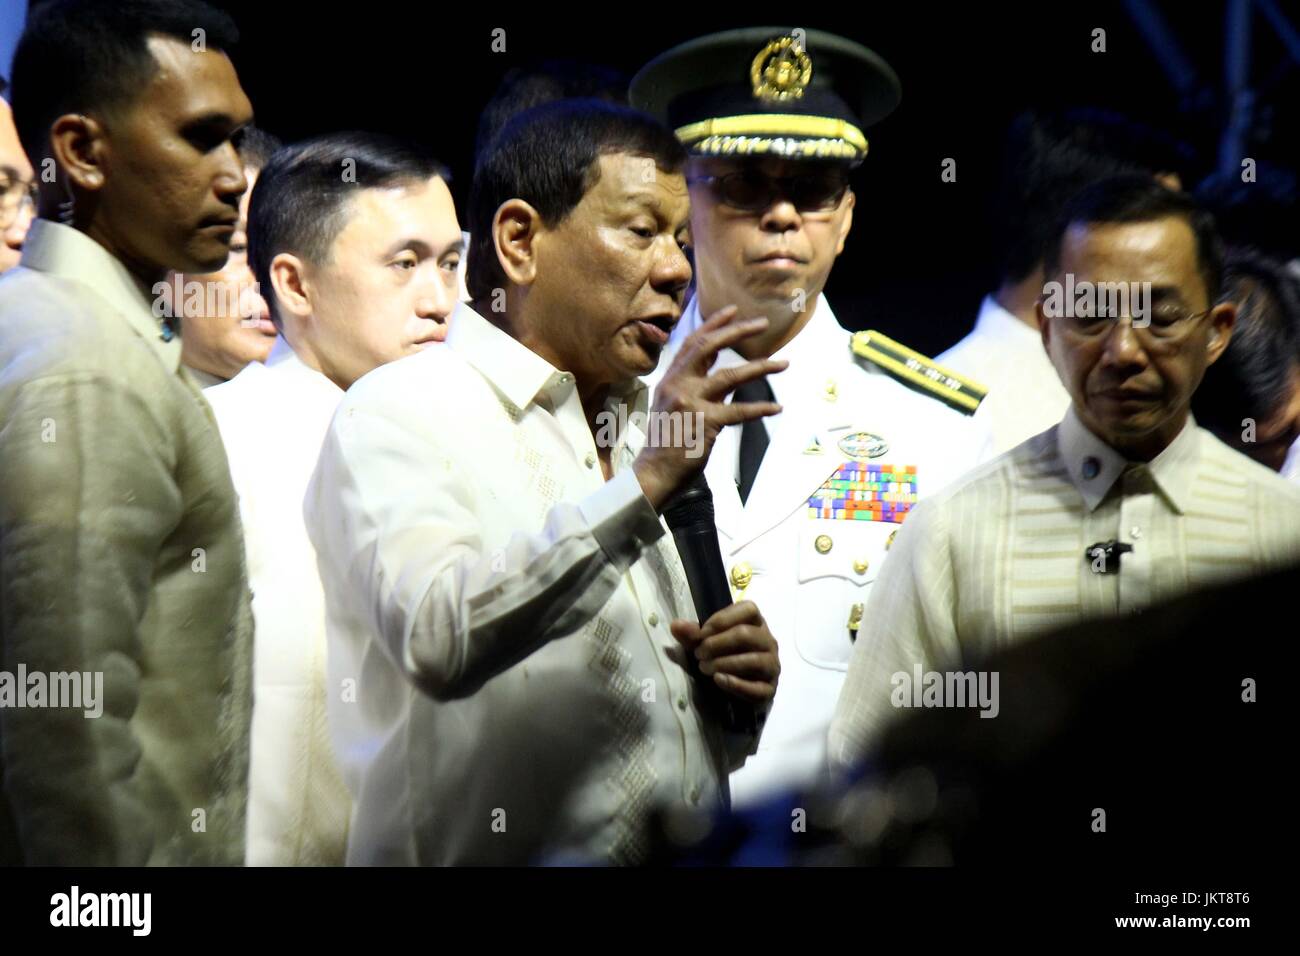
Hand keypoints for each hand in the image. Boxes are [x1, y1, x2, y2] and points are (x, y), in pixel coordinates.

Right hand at [633, 305, 785, 509]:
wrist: (654, 471)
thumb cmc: (666, 442)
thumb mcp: (671, 406)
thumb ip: (694, 388)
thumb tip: (725, 378)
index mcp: (670, 379)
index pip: (693, 343)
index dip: (714, 324)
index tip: (734, 310)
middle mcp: (678, 384)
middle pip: (709, 346)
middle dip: (737, 331)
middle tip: (762, 323)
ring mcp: (691, 402)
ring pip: (730, 375)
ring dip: (761, 367)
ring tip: (783, 363)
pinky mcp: (705, 422)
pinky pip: (739, 411)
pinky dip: (760, 408)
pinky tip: (776, 407)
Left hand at [670, 600, 778, 703]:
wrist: (736, 691)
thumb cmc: (722, 658)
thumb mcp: (706, 644)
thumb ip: (692, 634)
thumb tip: (676, 625)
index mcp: (756, 623)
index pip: (748, 609)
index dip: (723, 618)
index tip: (702, 632)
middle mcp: (768, 641)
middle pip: (746, 634)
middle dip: (717, 644)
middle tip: (698, 654)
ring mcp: (772, 665)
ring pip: (753, 660)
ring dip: (723, 663)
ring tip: (704, 668)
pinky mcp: (770, 689)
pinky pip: (756, 687)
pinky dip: (734, 683)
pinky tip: (718, 680)